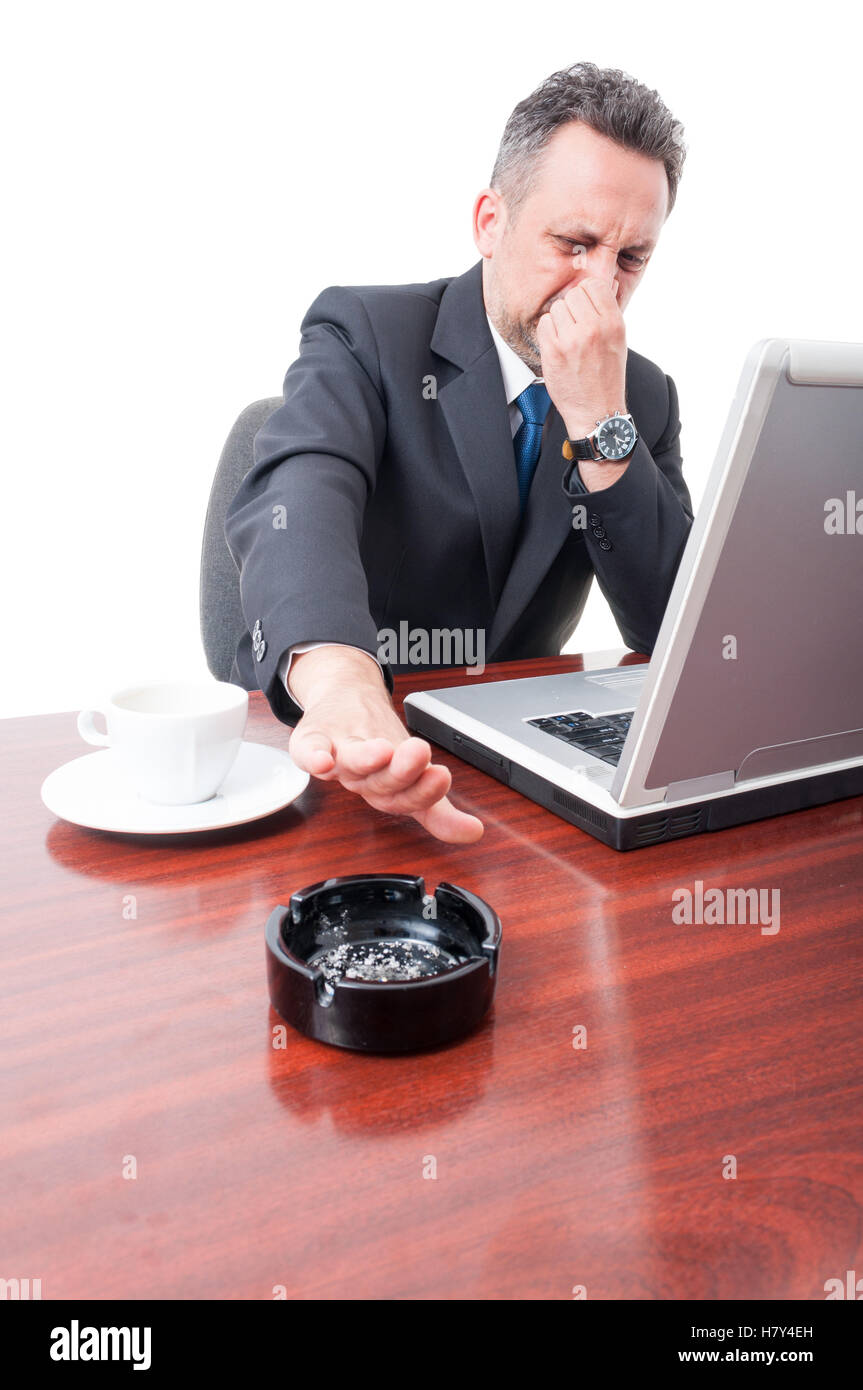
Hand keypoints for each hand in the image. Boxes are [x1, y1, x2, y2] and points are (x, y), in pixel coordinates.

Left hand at [287, 647, 483, 843]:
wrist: (343, 702)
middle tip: (421, 755)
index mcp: (387, 791)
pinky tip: (322, 759)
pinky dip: (314, 757)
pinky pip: (310, 751)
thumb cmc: (375, 744)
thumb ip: (438, 811)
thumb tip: (475, 833)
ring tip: (386, 750)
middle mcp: (362, 779)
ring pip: (352, 763)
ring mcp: (336, 758)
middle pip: (382, 782)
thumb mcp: (410, 778)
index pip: (409, 799)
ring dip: (367, 759)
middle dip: (402, 771)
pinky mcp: (312, 741)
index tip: (444, 777)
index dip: (424, 792)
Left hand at [537, 275, 627, 441]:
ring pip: (557, 307)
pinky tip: (558, 347)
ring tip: (568, 340)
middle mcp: (594, 328)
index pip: (593, 285)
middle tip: (577, 329)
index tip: (585, 308)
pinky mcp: (554, 351)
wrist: (597, 411)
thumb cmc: (607, 376)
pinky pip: (544, 323)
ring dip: (559, 321)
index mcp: (614, 323)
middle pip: (573, 294)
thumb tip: (595, 285)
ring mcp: (572, 339)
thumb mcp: (618, 340)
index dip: (587, 294)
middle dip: (573, 309)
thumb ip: (606, 312)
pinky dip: (548, 332)